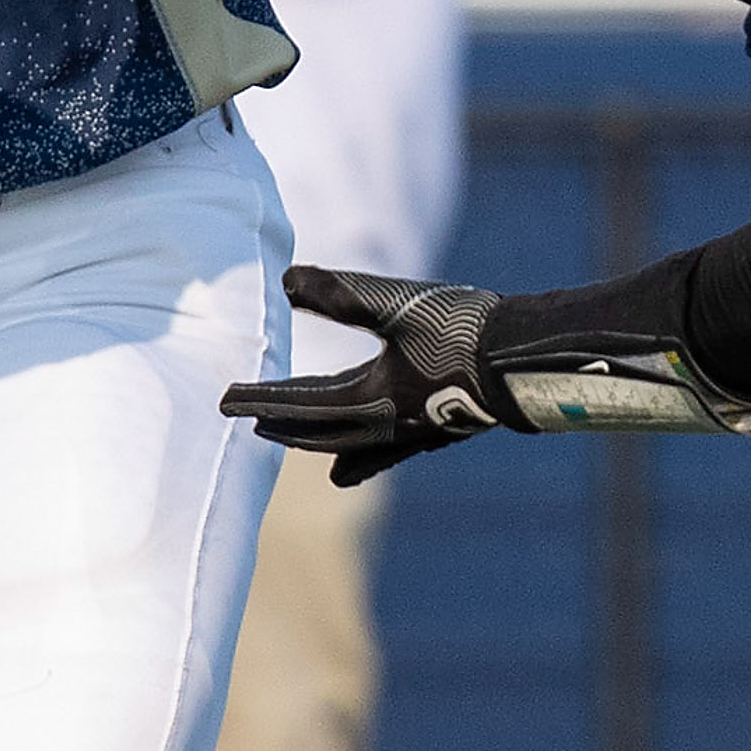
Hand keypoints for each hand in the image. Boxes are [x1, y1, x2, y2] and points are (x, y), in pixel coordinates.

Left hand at [220, 263, 521, 487]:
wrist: (527, 358)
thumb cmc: (463, 329)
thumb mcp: (397, 303)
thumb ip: (340, 293)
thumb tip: (283, 279)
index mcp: (370, 396)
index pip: (300, 400)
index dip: (260, 397)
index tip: (223, 400)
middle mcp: (386, 423)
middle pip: (320, 429)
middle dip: (282, 423)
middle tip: (247, 420)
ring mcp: (415, 431)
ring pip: (352, 445)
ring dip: (316, 442)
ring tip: (292, 447)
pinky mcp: (442, 429)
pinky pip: (388, 452)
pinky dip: (362, 460)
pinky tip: (348, 471)